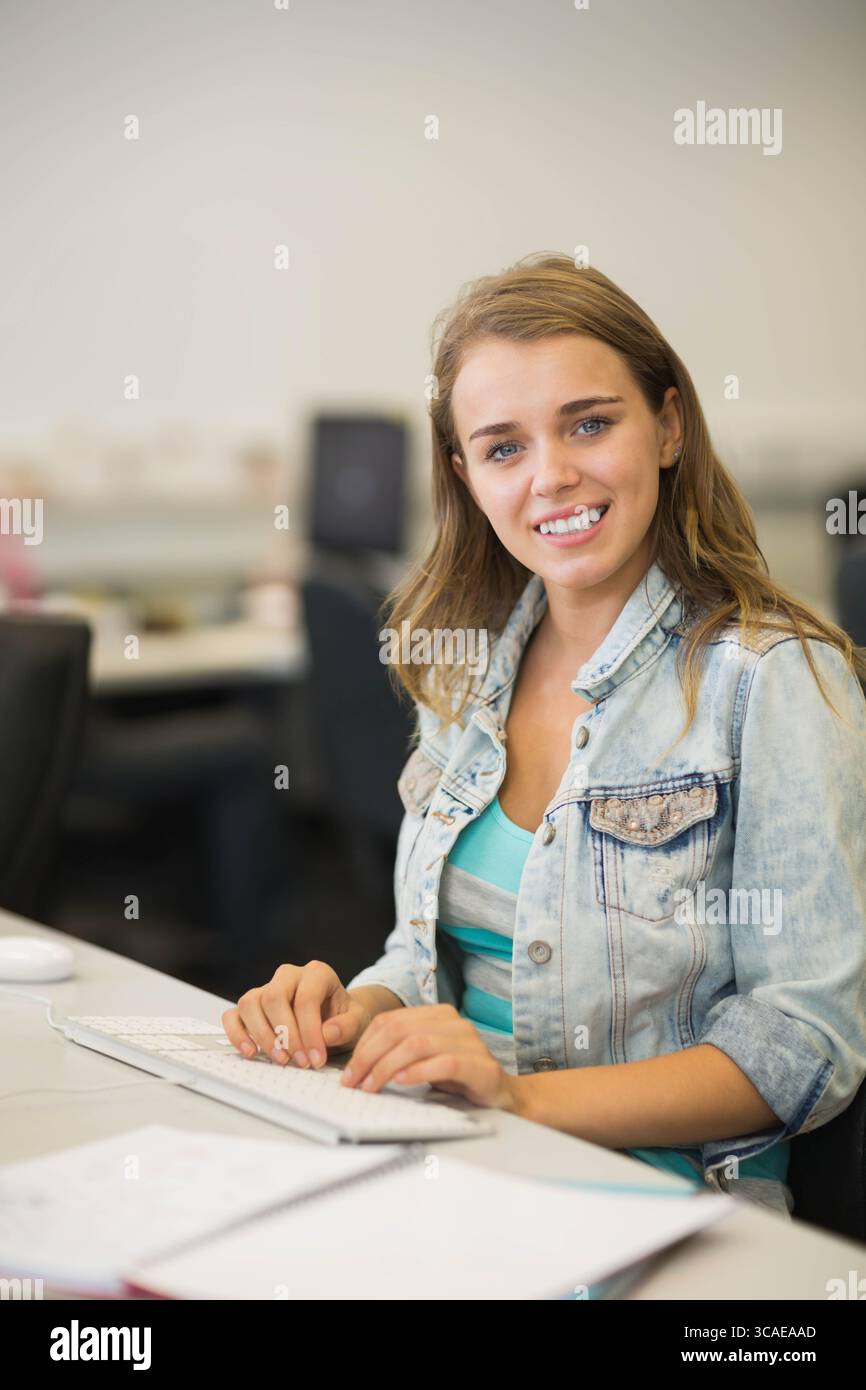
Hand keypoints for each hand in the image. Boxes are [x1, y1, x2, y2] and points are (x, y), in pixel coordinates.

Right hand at [221, 960, 371, 1068]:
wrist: (335, 1020)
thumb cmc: (344, 1019)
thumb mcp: (358, 1022)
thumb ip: (347, 1026)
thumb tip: (327, 1033)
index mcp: (317, 973)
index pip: (306, 997)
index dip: (309, 1030)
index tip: (316, 1058)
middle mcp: (289, 976)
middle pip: (274, 997)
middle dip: (285, 1034)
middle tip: (300, 1062)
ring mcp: (266, 989)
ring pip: (250, 1003)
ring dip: (262, 1036)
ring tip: (281, 1060)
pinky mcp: (251, 1007)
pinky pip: (233, 1015)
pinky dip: (237, 1034)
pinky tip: (252, 1052)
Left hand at [340, 1003, 520, 1110]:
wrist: (502, 1094)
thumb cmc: (457, 1077)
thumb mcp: (423, 1060)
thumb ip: (398, 1053)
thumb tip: (357, 1067)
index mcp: (436, 1014)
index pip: (389, 1021)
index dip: (363, 1045)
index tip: (348, 1072)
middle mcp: (452, 1022)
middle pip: (399, 1030)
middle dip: (369, 1057)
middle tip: (353, 1082)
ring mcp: (468, 1041)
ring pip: (417, 1044)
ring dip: (387, 1067)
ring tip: (372, 1086)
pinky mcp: (480, 1065)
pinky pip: (444, 1063)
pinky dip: (419, 1072)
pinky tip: (403, 1083)